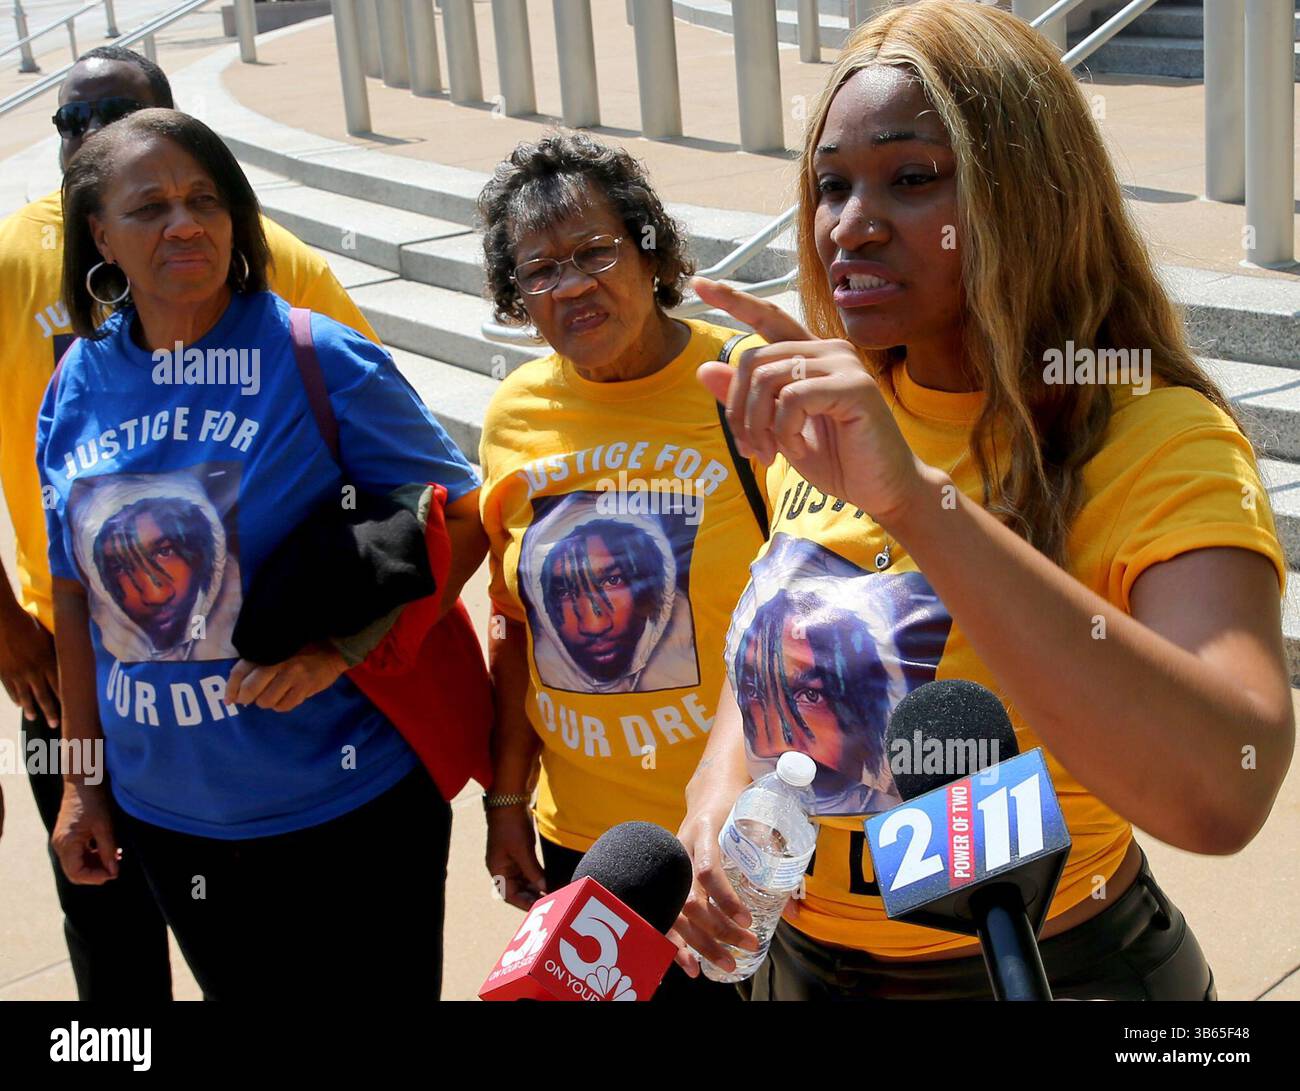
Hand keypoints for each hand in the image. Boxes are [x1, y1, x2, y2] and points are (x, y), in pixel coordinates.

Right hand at [0, 606, 59, 726]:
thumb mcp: (49, 636)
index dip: (66, 699)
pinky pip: (10, 689)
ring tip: (34, 718)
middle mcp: (34, 671)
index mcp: (48, 662)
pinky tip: (19, 705)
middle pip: (44, 696)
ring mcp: (17, 674)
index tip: (72, 711)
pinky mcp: (3, 672)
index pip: (60, 686)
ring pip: (25, 696)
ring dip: (31, 708)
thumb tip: (70, 655)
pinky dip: (15, 698)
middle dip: (50, 712)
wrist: (4, 622)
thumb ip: (58, 649)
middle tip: (56, 725)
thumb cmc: (29, 624)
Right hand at [52, 781, 119, 884]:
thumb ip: (108, 850)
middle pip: (76, 871)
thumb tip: (113, 871)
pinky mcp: (68, 835)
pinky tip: (109, 850)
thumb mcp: (105, 826)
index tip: (114, 873)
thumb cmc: (94, 800)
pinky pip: (78, 853)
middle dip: (96, 873)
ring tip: (116, 858)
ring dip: (95, 864)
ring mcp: (63, 840)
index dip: (96, 877)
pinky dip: (92, 855)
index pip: (77, 873)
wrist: (83, 779)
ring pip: (77, 863)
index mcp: (66, 843)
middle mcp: (60, 844)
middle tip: (116, 868)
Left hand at [225, 642, 347, 711]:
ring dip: (265, 702)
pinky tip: (284, 698)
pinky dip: (280, 705)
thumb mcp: (278, 649)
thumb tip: (238, 687)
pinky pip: (284, 706)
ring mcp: (293, 676)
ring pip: (266, 701)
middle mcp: (278, 663)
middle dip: (245, 698)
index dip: (231, 688)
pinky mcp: (305, 687)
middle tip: (247, 700)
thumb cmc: (302, 649)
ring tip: (271, 696)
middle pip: (250, 689)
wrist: (333, 650)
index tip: (228, 698)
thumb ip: (259, 662)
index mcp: (268, 652)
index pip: (240, 671)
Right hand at [485, 805, 547, 910]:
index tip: (540, 909)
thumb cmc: (511, 825)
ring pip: (524, 882)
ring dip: (537, 888)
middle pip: (517, 890)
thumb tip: (543, 887)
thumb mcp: (522, 850)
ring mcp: (511, 861)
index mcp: (497, 869)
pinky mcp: (519, 853)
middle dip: (533, 897)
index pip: (509, 895)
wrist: (510, 801)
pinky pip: (528, 871)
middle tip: (551, 903)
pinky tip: (549, 881)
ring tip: (552, 894)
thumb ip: (532, 871)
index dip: (524, 903)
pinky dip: (538, 877)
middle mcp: (502, 868)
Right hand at [667, 788, 760, 977]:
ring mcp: (671, 866)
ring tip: (724, 967)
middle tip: (748, 946)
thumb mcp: (757, 822)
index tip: (747, 920)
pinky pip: (666, 913)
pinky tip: (689, 964)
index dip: (725, 898)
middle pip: (691, 899)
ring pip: (676, 912)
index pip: (707, 869)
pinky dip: (675, 942)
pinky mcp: (668, 879)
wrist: (709, 789)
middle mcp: (682, 850)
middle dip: (718, 930)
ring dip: (699, 944)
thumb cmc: (737, 806)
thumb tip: (795, 912)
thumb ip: (774, 860)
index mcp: (704, 831)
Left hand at [694, 276, 926, 524]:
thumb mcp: (778, 430)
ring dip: (759, 426)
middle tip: (749, 449)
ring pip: (768, 380)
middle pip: (753, 360)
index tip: (699, 283)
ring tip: (772, 455)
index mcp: (809, 355)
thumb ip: (747, 400)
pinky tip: (798, 450)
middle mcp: (827, 350)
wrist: (881, 488)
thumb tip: (704, 369)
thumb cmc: (836, 459)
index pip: (768, 317)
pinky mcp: (854, 386)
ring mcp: (843, 364)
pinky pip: (792, 399)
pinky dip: (784, 431)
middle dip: (738, 411)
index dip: (733, 300)